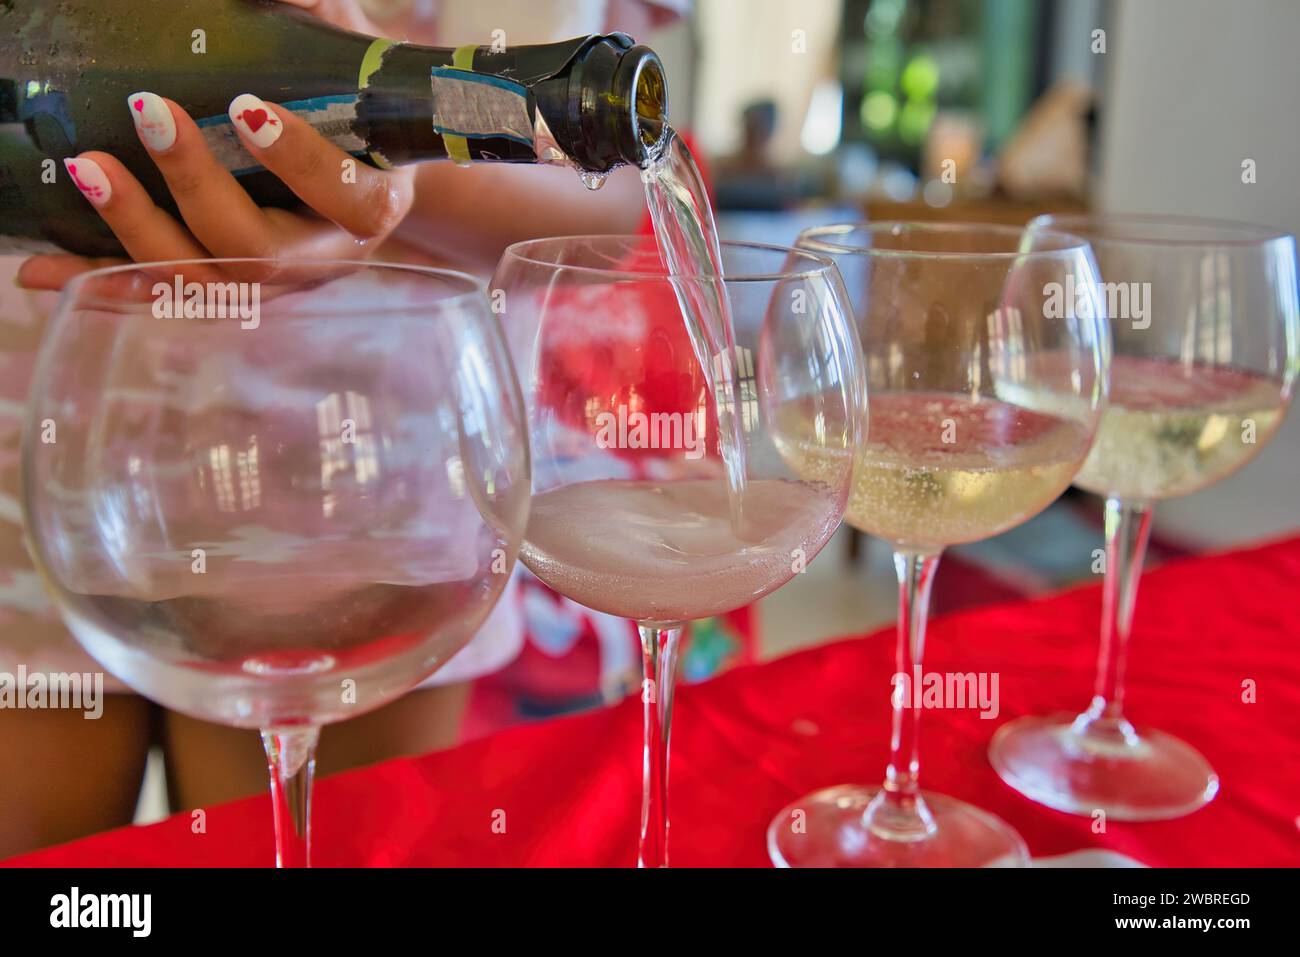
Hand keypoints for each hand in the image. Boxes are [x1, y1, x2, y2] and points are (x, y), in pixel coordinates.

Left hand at [17, 0, 413, 289]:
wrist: (362, 175)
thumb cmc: (355, 115)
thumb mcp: (352, 67)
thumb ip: (322, 22)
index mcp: (368, 210)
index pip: (343, 196)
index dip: (298, 160)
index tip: (248, 108)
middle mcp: (319, 260)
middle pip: (258, 251)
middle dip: (198, 185)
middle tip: (152, 112)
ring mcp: (267, 285)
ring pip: (201, 281)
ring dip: (138, 230)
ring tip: (91, 169)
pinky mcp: (222, 289)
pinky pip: (159, 295)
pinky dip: (101, 282)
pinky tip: (43, 269)